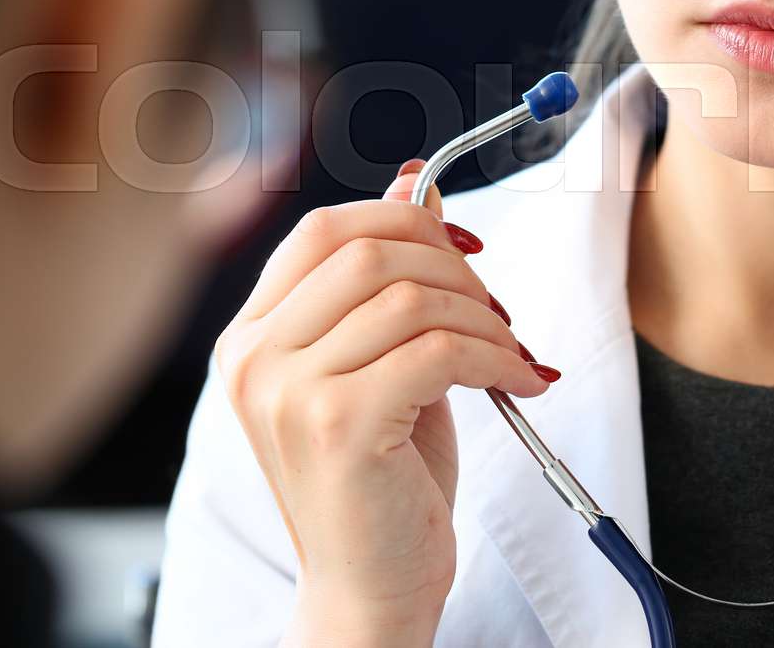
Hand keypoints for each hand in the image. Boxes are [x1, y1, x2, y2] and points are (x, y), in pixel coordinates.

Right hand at [215, 159, 556, 646]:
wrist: (368, 591)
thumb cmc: (378, 481)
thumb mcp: (382, 364)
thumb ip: (388, 281)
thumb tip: (417, 183)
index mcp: (253, 337)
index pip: (323, 229)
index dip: (403, 218)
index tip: (465, 247)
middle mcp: (255, 358)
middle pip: (369, 249)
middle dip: (454, 268)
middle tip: (498, 309)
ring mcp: (289, 391)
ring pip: (410, 297)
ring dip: (484, 318)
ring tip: (510, 353)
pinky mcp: (339, 425)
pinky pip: (440, 351)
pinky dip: (497, 357)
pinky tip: (520, 381)